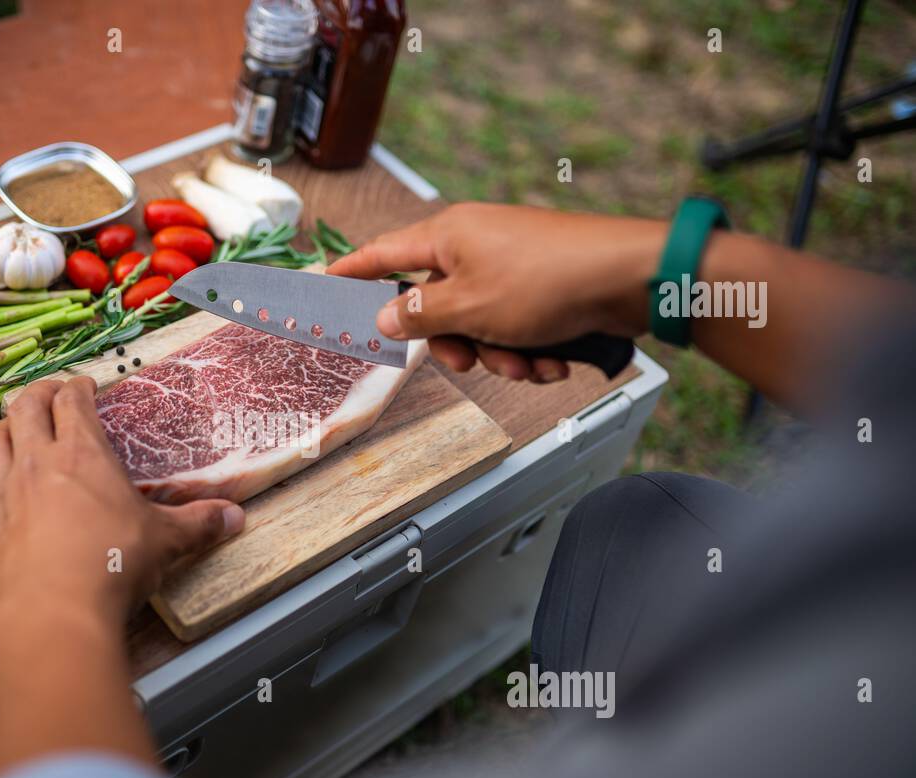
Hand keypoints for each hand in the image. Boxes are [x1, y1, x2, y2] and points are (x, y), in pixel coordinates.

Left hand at [0, 377, 244, 632]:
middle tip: (50, 392)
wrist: (54, 612)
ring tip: (17, 426)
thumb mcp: (165, 541)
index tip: (84, 386)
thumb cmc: (111, 564)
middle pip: (25, 408)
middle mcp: (38, 464)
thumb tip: (232, 518)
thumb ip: (197, 524)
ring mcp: (9, 494)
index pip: (71, 402)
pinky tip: (12, 490)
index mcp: (82, 453)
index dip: (77, 387)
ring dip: (6, 426)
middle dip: (38, 393)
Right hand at [328, 203, 665, 381]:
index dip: (351, 272)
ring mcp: (510, 266)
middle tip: (469, 362)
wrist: (630, 278)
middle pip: (434, 304)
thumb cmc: (547, 281)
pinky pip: (515, 328)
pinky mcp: (541, 287)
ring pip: (479, 325)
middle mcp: (475, 246)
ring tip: (527, 364)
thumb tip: (383, 315)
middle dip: (453, 344)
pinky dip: (529, 351)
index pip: (382, 254)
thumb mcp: (469, 307)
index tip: (323, 282)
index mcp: (448, 236)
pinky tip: (552, 360)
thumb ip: (418, 315)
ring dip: (499, 356)